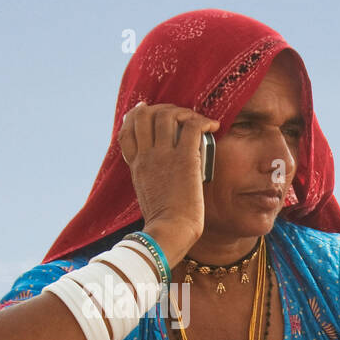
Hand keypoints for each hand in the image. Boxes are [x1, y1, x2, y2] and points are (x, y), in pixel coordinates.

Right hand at [118, 102, 219, 263]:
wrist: (169, 231)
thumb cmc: (164, 224)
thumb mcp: (148, 197)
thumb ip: (150, 181)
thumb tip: (161, 179)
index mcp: (136, 166)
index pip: (127, 130)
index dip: (136, 116)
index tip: (147, 111)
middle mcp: (146, 155)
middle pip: (145, 115)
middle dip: (162, 108)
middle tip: (180, 115)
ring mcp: (164, 155)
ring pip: (168, 115)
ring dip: (185, 112)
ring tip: (198, 120)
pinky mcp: (185, 159)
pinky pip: (193, 127)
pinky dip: (203, 120)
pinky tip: (212, 125)